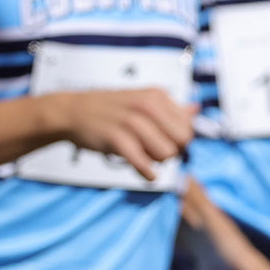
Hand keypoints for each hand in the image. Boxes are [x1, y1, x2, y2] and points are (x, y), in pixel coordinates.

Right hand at [55, 88, 195, 181]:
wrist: (72, 111)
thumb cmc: (109, 108)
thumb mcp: (142, 100)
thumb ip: (170, 108)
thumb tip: (196, 109)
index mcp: (157, 96)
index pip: (188, 127)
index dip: (179, 140)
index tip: (163, 141)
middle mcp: (147, 106)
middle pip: (182, 141)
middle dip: (171, 151)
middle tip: (154, 151)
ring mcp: (132, 121)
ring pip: (166, 154)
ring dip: (157, 161)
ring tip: (143, 155)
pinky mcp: (117, 138)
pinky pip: (144, 163)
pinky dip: (148, 173)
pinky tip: (146, 173)